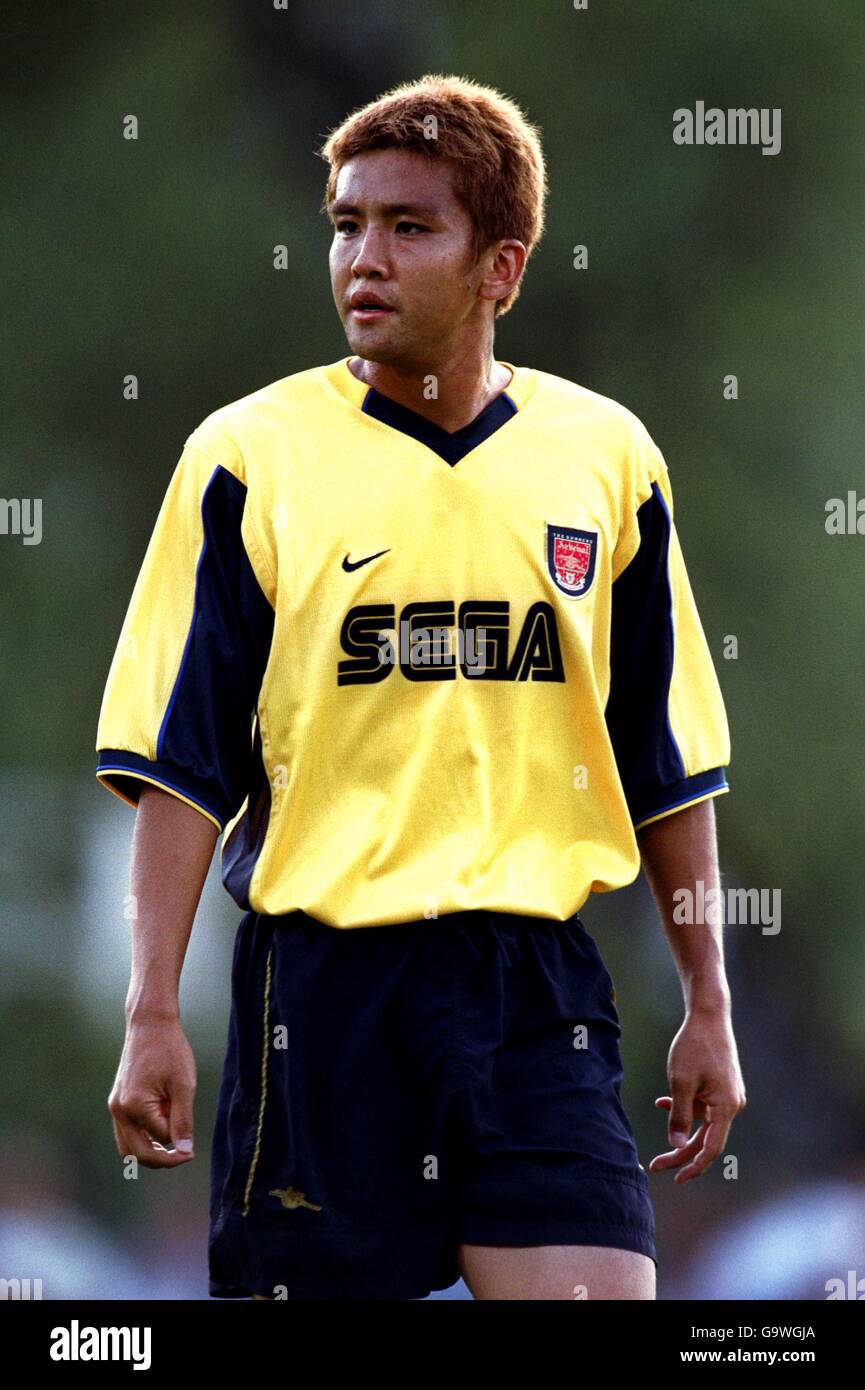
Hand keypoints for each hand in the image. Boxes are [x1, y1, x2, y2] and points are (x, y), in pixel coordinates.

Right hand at [108, 1016, 196, 1168]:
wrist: (150, 1024)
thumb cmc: (170, 1050)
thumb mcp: (184, 1085)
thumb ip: (182, 1120)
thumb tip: (184, 1151)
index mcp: (135, 1106)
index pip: (160, 1139)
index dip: (179, 1144)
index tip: (193, 1146)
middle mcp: (119, 1110)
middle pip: (136, 1153)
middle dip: (161, 1160)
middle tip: (185, 1156)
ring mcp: (115, 1106)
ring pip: (127, 1146)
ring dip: (149, 1151)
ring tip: (173, 1145)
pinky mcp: (117, 1101)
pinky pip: (126, 1131)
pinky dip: (142, 1137)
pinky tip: (161, 1131)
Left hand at [649, 1009, 745, 1183]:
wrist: (709, 1017)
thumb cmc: (694, 1047)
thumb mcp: (680, 1082)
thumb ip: (679, 1115)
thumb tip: (676, 1144)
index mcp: (726, 1108)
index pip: (711, 1149)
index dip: (693, 1166)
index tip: (675, 1179)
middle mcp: (732, 1106)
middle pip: (706, 1140)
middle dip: (681, 1153)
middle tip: (656, 1165)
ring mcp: (728, 1097)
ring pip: (703, 1124)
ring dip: (681, 1129)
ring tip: (659, 1126)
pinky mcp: (721, 1088)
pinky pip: (703, 1108)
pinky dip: (685, 1109)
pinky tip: (663, 1102)